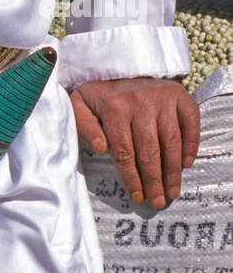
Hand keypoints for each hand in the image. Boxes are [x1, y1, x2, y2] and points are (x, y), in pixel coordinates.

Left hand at [70, 77, 199, 208]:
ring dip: (173, 171)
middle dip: (154, 181)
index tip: (137, 197)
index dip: (131, 178)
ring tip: (172, 191)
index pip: (123, 151)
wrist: (124, 70)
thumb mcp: (81, 106)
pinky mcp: (179, 95)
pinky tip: (186, 164)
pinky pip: (190, 123)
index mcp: (114, 107)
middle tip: (157, 201)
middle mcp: (139, 101)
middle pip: (149, 150)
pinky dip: (191, 145)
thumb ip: (83, 127)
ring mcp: (161, 97)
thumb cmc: (102, 98)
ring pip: (171, 141)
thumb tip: (101, 148)